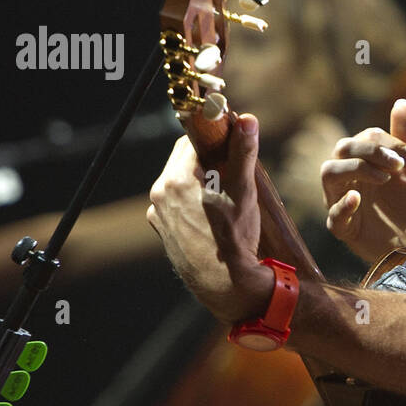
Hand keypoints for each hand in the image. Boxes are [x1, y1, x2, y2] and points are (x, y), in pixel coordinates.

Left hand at [147, 114, 272, 323]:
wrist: (225, 285)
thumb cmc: (235, 239)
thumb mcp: (244, 191)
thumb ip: (242, 153)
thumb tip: (246, 120)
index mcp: (176, 178)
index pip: (192, 140)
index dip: (214, 139)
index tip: (230, 143)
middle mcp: (160, 193)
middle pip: (184, 160)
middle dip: (207, 160)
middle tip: (232, 170)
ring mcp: (158, 214)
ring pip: (180, 182)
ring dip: (200, 181)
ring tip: (224, 196)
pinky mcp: (163, 230)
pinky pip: (176, 205)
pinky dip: (191, 202)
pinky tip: (211, 215)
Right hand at [321, 99, 405, 264]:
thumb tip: (402, 101)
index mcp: (362, 156)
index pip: (368, 137)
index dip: (393, 145)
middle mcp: (346, 174)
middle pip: (344, 149)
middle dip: (372, 152)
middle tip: (398, 166)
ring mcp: (340, 198)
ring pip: (329, 173)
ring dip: (356, 170)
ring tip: (383, 178)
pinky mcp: (342, 226)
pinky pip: (333, 214)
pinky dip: (343, 205)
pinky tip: (358, 198)